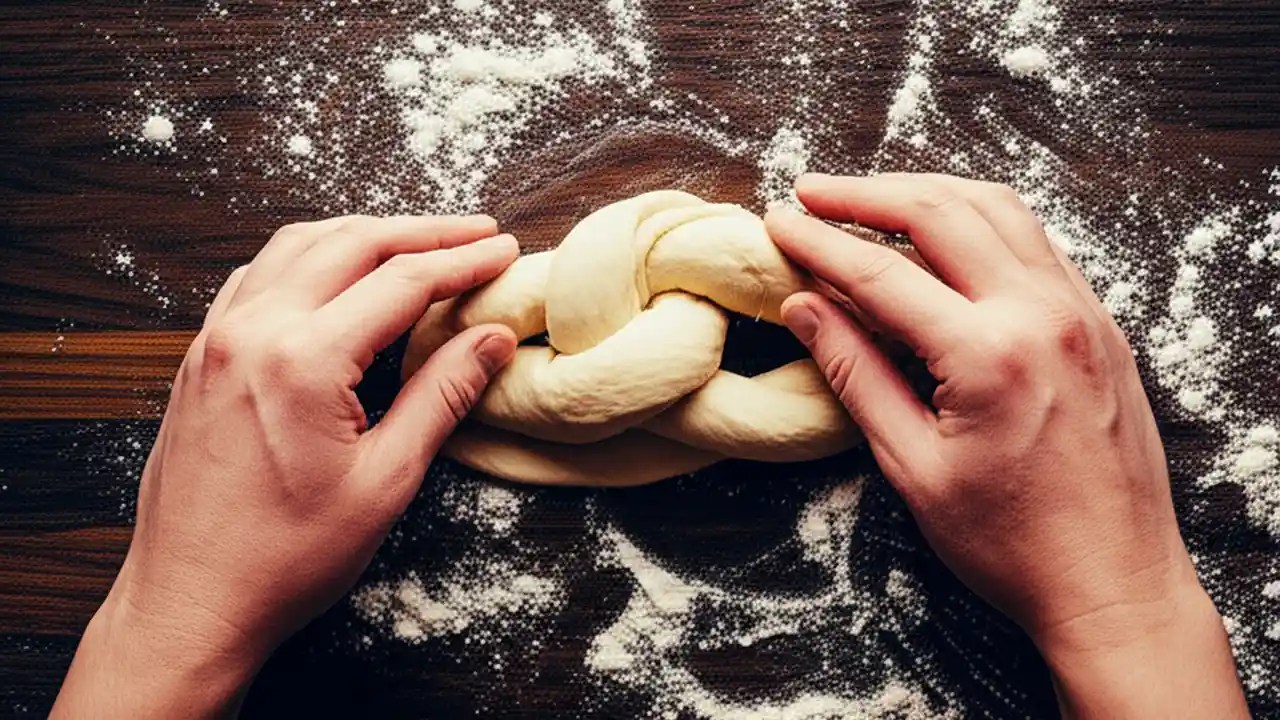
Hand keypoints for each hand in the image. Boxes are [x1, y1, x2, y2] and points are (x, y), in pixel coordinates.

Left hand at [54, 216, 518, 717]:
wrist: (190, 602)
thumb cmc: (285, 558)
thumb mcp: (386, 481)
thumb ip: (442, 396)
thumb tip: (490, 339)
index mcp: (303, 360)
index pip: (401, 282)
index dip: (462, 261)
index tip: (503, 252)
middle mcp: (253, 331)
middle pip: (351, 244)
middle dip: (423, 232)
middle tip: (477, 232)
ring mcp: (218, 339)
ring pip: (299, 246)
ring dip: (364, 234)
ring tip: (417, 241)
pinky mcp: (201, 355)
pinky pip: (259, 275)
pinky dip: (310, 257)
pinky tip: (337, 273)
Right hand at [767, 174, 1246, 718]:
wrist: (1116, 584)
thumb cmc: (1012, 544)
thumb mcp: (913, 466)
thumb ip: (855, 373)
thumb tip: (804, 307)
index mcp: (989, 354)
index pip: (882, 273)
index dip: (820, 243)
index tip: (779, 223)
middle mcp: (1043, 313)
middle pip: (941, 213)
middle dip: (867, 194)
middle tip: (813, 191)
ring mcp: (1082, 312)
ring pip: (998, 210)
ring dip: (928, 193)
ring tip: (873, 198)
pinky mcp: (1101, 324)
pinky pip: (1036, 242)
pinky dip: (982, 220)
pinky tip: (948, 234)